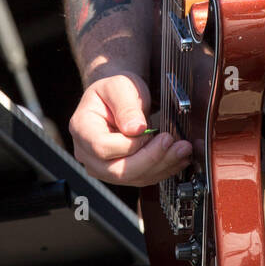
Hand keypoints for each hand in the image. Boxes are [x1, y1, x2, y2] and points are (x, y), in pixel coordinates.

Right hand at [69, 70, 191, 186]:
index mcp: (82, 128)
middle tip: (174, 144)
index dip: (129, 144)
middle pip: (118, 170)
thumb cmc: (116, 90)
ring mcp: (103, 166)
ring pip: (133, 178)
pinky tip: (177, 158)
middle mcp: (87, 153)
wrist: (118, 97)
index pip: (103, 147)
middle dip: (151, 160)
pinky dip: (162, 169)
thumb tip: (135, 129)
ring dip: (161, 166)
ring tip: (182, 150)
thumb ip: (126, 106)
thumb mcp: (120, 87)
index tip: (149, 131)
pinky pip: (141, 177)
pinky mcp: (120, 172)